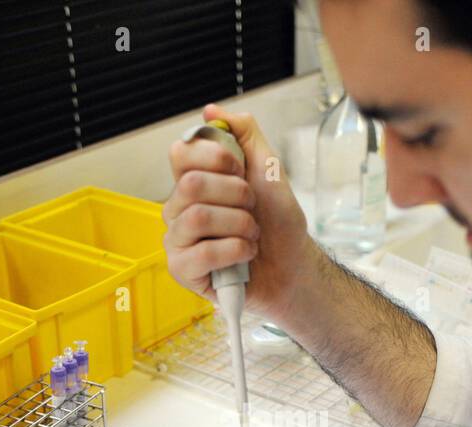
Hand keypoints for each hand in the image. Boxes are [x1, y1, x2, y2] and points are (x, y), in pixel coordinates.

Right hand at [164, 104, 320, 329]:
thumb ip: (244, 134)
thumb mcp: (268, 168)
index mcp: (194, 180)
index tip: (239, 170)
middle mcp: (179, 208)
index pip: (181, 153)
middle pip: (190, 184)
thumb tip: (211, 110)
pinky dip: (235, 251)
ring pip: (197, 217)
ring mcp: (178, 239)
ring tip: (251, 234)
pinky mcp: (182, 270)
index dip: (215, 157)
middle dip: (235, 194)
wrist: (293, 265)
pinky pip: (202, 253)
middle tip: (251, 208)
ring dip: (239, 225)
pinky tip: (245, 254)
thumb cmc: (278, 222)